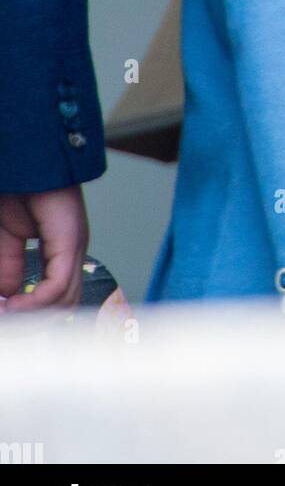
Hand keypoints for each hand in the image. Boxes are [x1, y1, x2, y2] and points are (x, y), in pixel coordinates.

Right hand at [0, 185, 88, 313]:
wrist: (26, 160)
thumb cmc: (19, 190)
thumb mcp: (7, 239)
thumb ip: (10, 268)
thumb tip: (9, 298)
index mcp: (62, 250)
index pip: (59, 296)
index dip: (33, 314)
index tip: (8, 318)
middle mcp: (73, 250)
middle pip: (65, 303)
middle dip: (34, 322)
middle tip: (10, 325)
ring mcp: (75, 245)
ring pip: (65, 300)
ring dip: (33, 316)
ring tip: (7, 315)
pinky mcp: (69, 240)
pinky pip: (58, 285)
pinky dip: (35, 303)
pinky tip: (13, 305)